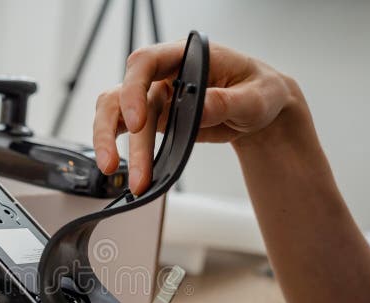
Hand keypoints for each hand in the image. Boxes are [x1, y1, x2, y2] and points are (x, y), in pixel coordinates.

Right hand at [93, 40, 298, 193]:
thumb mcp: (255, 97)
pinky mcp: (154, 120)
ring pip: (116, 116)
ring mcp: (155, 98)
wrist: (259, 111)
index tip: (138, 122)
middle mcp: (163, 74)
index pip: (145, 62)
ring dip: (110, 145)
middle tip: (114, 164)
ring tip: (122, 178)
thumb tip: (201, 106)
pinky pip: (127, 133)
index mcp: (185, 56)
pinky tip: (128, 175)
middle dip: (111, 130)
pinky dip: (122, 153)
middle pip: (120, 95)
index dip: (133, 89)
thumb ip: (228, 101)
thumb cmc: (259, 92)